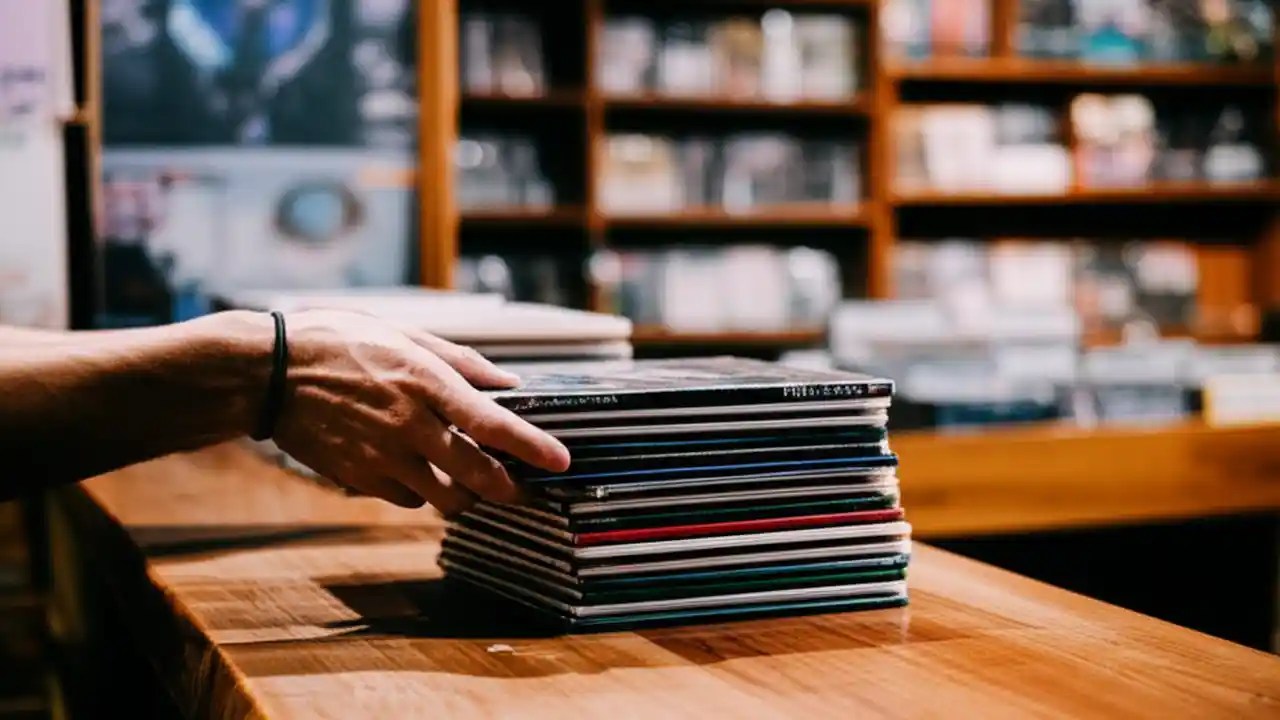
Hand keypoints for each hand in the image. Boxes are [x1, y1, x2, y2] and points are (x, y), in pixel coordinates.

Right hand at [269, 309, 569, 513]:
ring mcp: (383, 457)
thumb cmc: (340, 342)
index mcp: (426, 383)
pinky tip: (422, 471)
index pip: (494, 426)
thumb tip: (509, 385)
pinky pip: (409, 499)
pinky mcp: (360, 479)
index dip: (534, 448)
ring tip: (475, 482)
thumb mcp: (405, 334)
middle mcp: (410, 425)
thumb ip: (463, 363)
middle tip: (527, 491)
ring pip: (446, 499)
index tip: (561, 462)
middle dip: (511, 491)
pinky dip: (424, 491)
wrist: (268, 374)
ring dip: (468, 496)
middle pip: (478, 477)